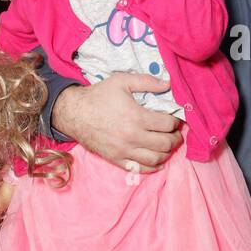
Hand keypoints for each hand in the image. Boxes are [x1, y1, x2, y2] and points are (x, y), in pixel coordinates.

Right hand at [53, 71, 182, 172]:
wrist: (74, 113)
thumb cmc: (99, 96)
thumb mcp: (122, 81)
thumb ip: (147, 81)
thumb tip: (168, 83)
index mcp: (136, 117)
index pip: (167, 124)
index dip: (176, 122)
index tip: (175, 120)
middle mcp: (132, 137)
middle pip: (165, 144)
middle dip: (175, 139)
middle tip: (176, 134)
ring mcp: (124, 151)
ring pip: (156, 159)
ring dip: (167, 153)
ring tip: (168, 145)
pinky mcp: (117, 159)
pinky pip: (140, 169)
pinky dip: (153, 167)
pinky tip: (158, 161)